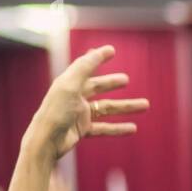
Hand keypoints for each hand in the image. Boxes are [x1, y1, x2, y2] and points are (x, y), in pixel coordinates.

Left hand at [26, 45, 147, 161]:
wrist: (47, 140)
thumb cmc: (56, 111)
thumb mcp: (70, 85)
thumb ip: (83, 67)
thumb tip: (96, 50)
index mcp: (69, 83)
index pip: (86, 66)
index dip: (98, 58)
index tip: (112, 50)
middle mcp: (74, 96)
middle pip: (97, 87)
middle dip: (112, 83)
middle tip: (126, 80)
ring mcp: (79, 114)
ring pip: (107, 108)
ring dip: (125, 107)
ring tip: (144, 105)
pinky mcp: (83, 129)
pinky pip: (105, 127)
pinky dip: (119, 128)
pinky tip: (133, 128)